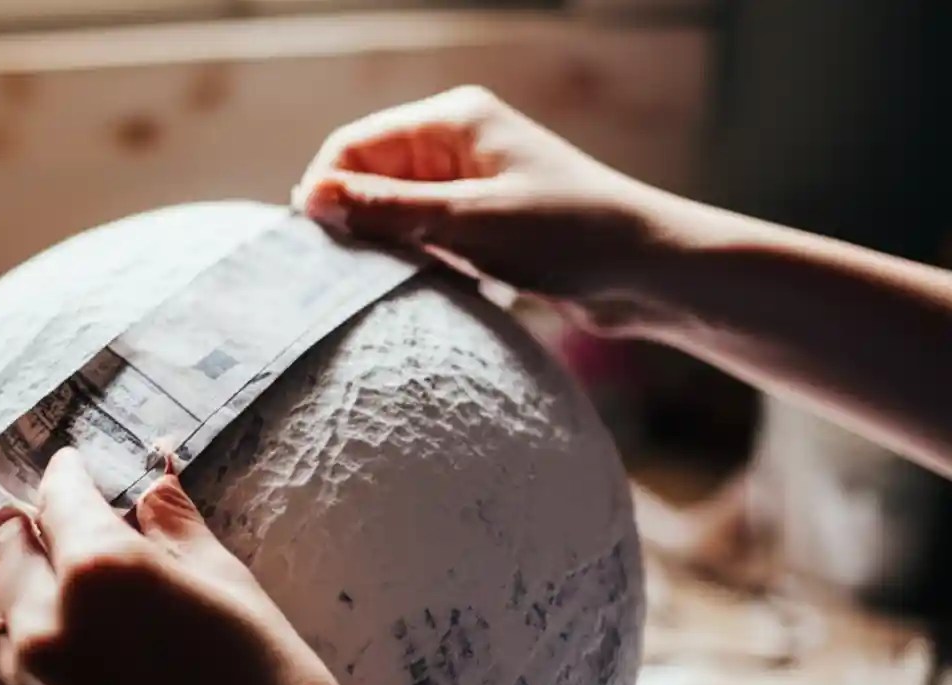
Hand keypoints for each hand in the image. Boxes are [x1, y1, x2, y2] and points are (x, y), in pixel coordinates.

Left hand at [0, 448, 355, 684]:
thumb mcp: (226, 585)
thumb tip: (155, 479)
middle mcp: (47, 622)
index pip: (63, 499)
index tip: (69, 464)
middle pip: (9, 546)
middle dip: (19, 518)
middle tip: (27, 504)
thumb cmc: (268, 679)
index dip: (65, 475)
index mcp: (102, 569)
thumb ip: (173, 528)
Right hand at [293, 85, 676, 332]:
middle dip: (355, 220)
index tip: (315, 243)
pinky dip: (416, 260)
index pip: (356, 144)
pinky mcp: (483, 224)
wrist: (649, 272)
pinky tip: (425, 288)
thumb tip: (311, 197)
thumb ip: (387, 209)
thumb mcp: (468, 222)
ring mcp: (470, 185)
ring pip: (395, 211)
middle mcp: (457, 145)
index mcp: (453, 121)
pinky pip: (424, 237)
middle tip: (347, 272)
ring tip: (392, 282)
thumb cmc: (569, 234)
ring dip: (387, 245)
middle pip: (371, 177)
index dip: (327, 189)